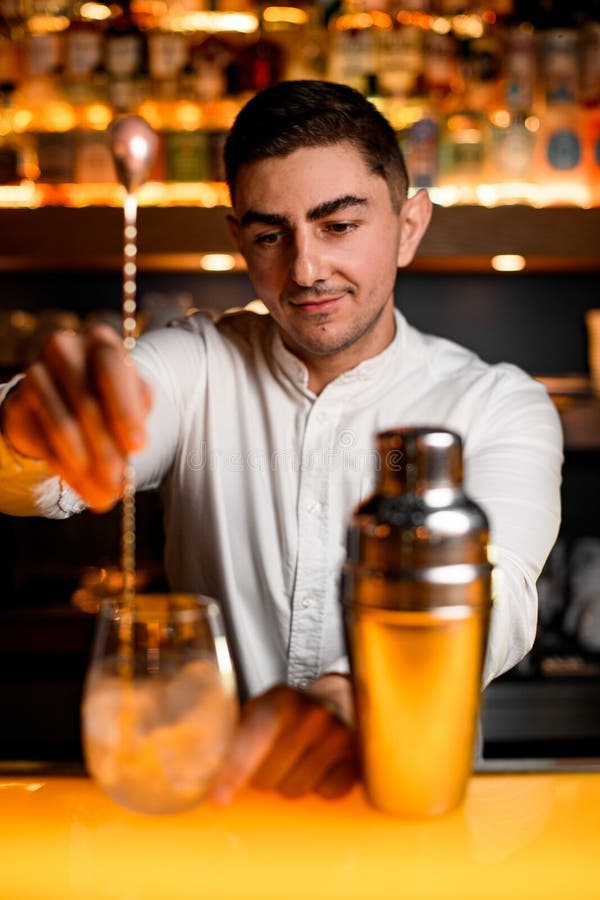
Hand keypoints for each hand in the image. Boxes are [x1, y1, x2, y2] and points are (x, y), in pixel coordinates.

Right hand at [0, 325, 152, 510]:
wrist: (64, 398)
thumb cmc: (108, 398)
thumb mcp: (131, 403)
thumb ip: (136, 417)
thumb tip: (133, 447)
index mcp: (102, 343)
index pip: (112, 370)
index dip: (125, 411)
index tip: (138, 446)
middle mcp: (66, 349)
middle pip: (86, 401)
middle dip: (106, 446)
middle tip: (119, 480)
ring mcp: (37, 370)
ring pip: (63, 425)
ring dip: (86, 465)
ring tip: (105, 492)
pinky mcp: (19, 398)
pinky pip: (44, 439)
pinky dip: (65, 467)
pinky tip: (81, 482)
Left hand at [209, 676, 358, 804]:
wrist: (338, 702)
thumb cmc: (289, 714)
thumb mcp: (258, 710)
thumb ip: (233, 733)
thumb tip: (198, 767)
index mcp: (281, 699)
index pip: (254, 738)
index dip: (234, 770)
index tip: (219, 797)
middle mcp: (313, 714)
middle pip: (270, 777)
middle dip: (263, 778)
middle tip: (271, 762)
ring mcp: (338, 737)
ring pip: (295, 791)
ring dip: (289, 784)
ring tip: (296, 762)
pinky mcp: (356, 761)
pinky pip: (326, 794)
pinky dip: (318, 788)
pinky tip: (319, 768)